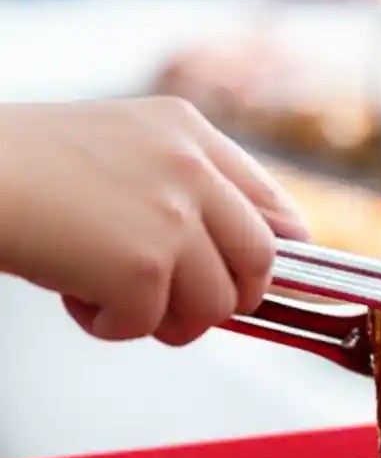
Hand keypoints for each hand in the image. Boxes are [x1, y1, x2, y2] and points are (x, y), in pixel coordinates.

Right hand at [0, 98, 309, 345]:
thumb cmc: (22, 167)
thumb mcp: (120, 147)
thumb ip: (183, 187)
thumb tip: (242, 263)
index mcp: (189, 131)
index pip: (277, 208)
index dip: (276, 258)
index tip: (256, 284)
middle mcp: (192, 167)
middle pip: (261, 264)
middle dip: (224, 300)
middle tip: (175, 306)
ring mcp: (171, 215)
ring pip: (214, 306)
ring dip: (161, 318)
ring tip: (107, 294)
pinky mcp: (141, 264)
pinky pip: (150, 325)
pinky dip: (109, 325)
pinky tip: (73, 293)